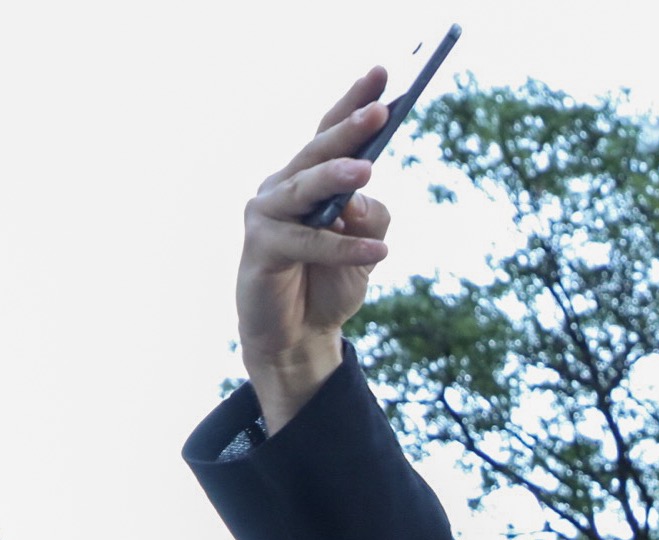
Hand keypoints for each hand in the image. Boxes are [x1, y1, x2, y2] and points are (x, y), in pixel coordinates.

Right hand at [237, 70, 395, 428]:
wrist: (299, 336)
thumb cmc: (330, 282)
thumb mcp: (365, 245)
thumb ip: (370, 216)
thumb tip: (363, 197)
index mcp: (309, 179)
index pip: (331, 133)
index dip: (355, 102)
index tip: (385, 73)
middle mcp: (283, 187)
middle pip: (318, 152)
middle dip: (349, 129)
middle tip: (380, 110)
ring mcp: (267, 215)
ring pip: (305, 189)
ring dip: (336, 178)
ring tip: (368, 170)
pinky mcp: (261, 249)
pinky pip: (308, 243)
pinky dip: (344, 247)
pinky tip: (380, 250)